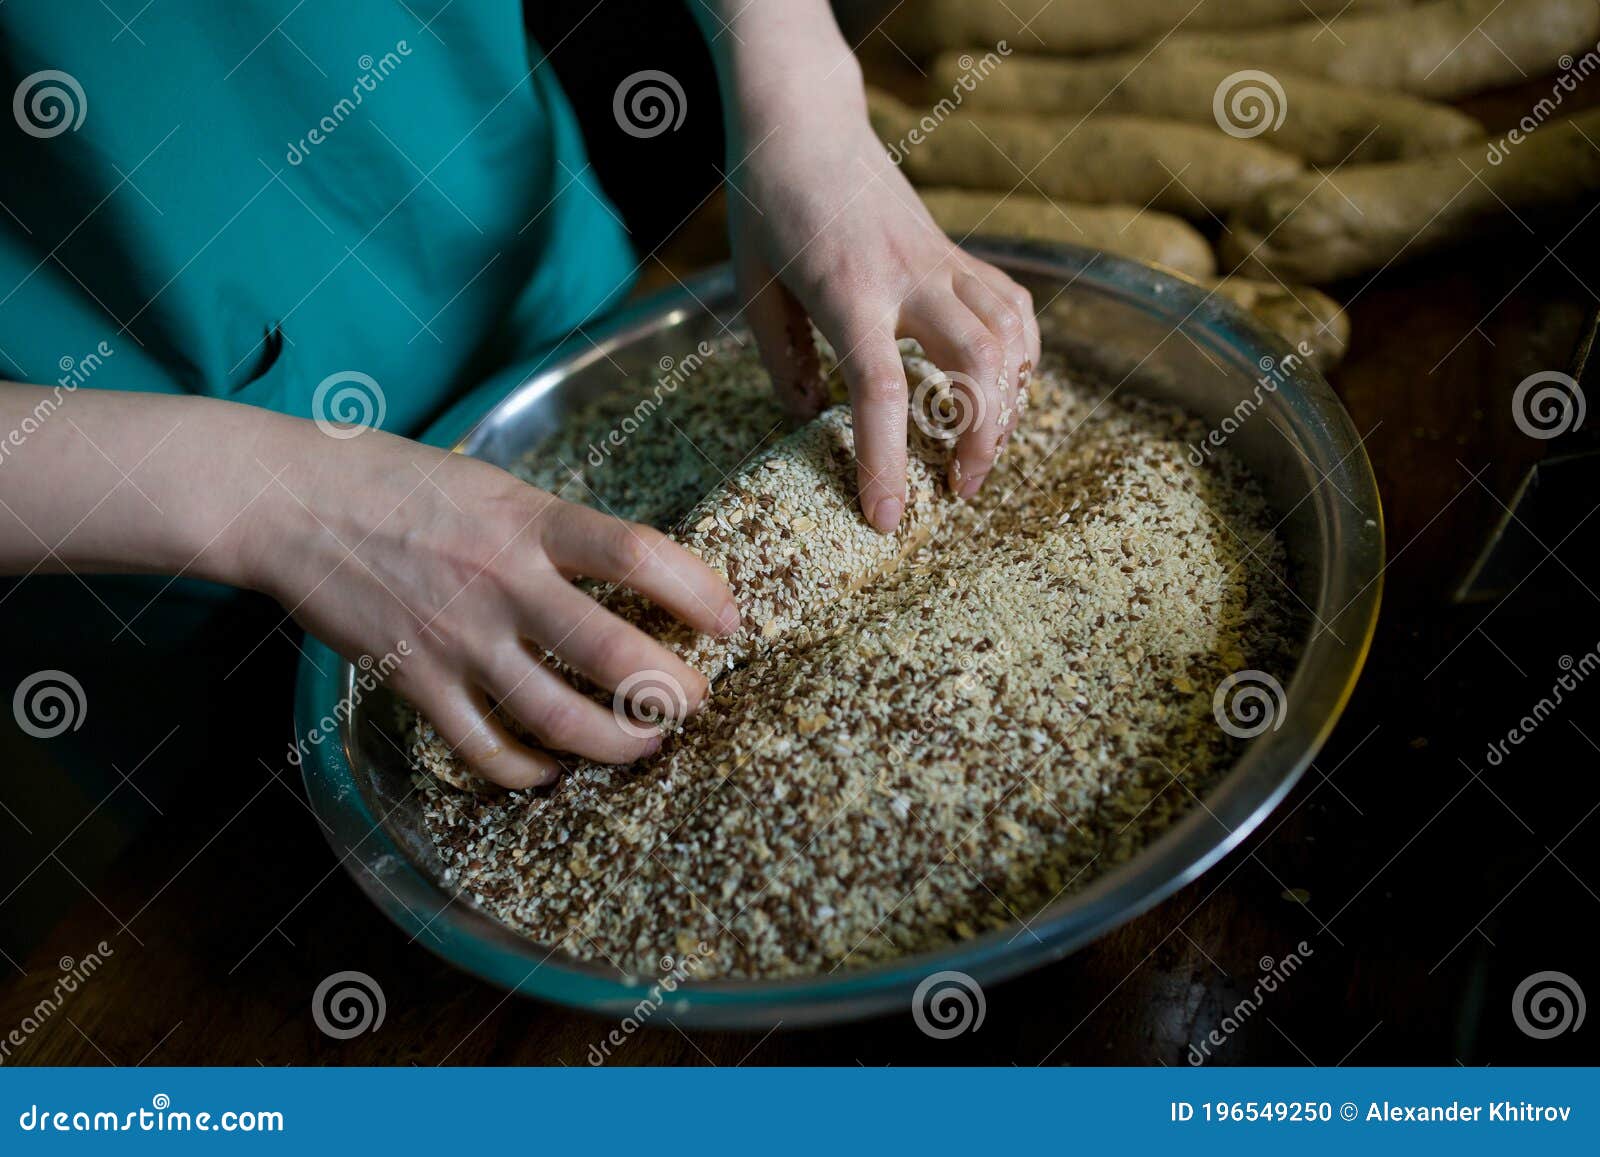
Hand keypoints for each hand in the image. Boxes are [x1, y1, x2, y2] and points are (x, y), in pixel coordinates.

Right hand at [246, 427, 738, 788]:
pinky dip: (528, 772)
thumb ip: (552, 527)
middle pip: (614, 654)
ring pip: (558, 718)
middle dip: (673, 691)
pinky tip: (551, 770)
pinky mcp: (416, 680)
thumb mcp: (493, 482)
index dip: (698, 592)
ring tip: (645, 745)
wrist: (289, 502)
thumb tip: (623, 567)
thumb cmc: (395, 480)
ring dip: (617, 743)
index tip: (730, 619)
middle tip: (695, 701)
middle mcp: (503, 581)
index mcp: (529, 520)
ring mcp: (459, 637)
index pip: (637, 554)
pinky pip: (485, 749)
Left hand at [706, 6, 1040, 531]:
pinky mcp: (957, 251)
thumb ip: (783, 360)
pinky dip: (1022, 354)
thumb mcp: (754, 288)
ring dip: (1011, 402)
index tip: (889, 518)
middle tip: (962, 488)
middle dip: (983, 437)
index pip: (880, 390)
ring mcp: (941, 259)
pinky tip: (1005, 388)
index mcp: (847, 290)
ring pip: (1010, 333)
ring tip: (984, 448)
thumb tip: (813, 421)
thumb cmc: (767, 205)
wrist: (804, 120)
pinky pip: (1012, 305)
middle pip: (977, 362)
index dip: (887, 461)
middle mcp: (907, 275)